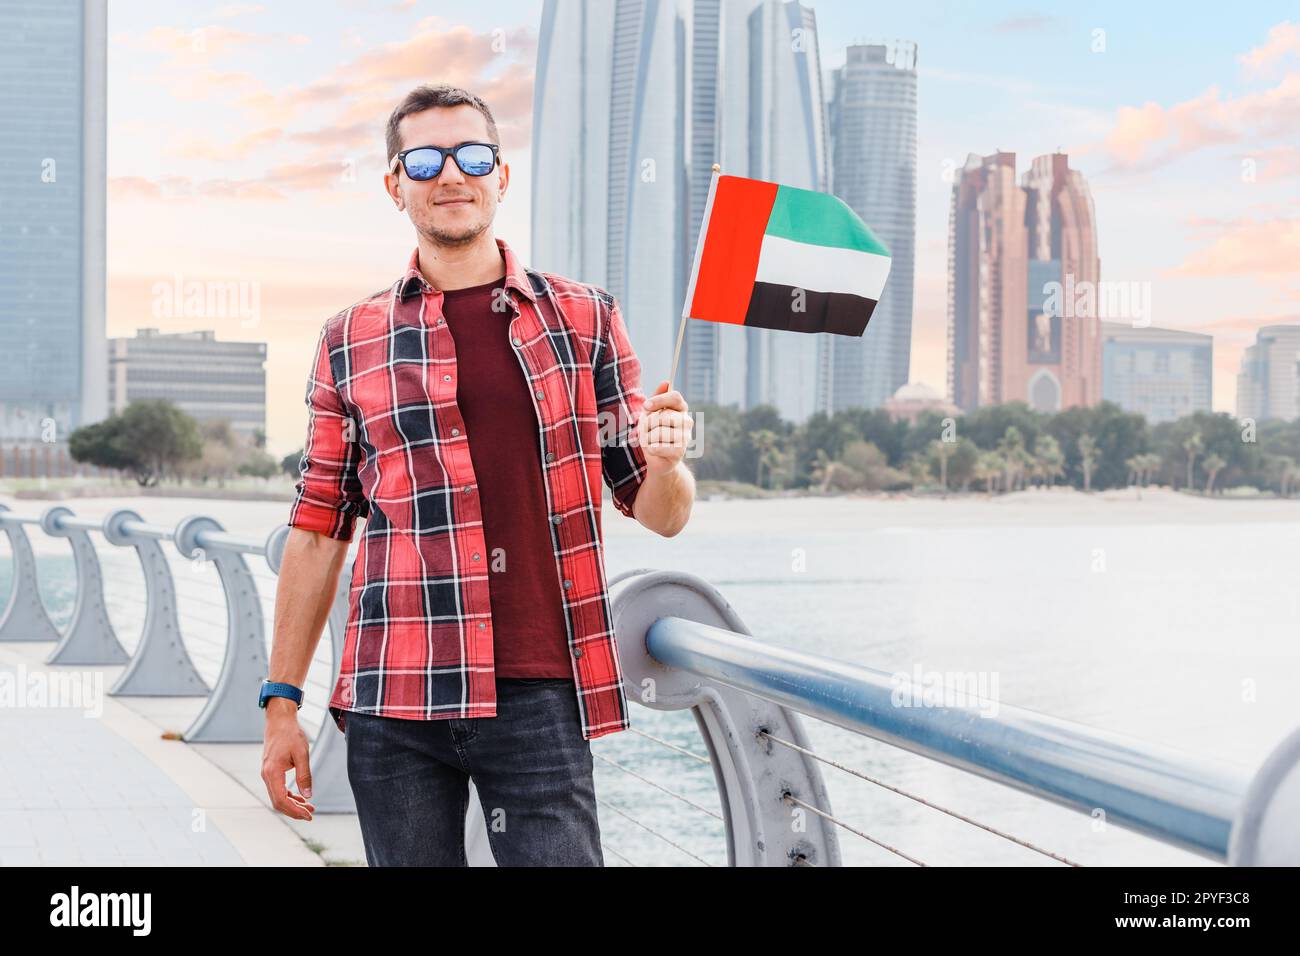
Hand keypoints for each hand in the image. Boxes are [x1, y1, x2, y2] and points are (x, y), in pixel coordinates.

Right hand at [260, 702, 315, 820]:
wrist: (279, 720)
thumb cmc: (290, 734)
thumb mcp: (302, 754)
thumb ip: (304, 776)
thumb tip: (308, 796)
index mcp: (272, 772)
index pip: (281, 799)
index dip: (295, 810)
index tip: (308, 814)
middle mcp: (266, 775)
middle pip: (278, 802)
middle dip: (294, 810)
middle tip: (310, 814)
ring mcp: (267, 773)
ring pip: (278, 796)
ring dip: (292, 804)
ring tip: (309, 807)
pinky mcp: (271, 771)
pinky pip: (278, 788)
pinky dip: (289, 795)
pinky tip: (300, 797)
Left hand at [636, 380, 692, 475]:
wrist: (655, 459)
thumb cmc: (652, 433)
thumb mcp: (650, 413)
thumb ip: (657, 398)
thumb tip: (666, 382)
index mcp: (681, 408)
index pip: (676, 397)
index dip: (660, 400)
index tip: (645, 406)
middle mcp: (687, 421)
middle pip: (664, 415)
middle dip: (648, 424)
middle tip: (645, 430)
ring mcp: (686, 437)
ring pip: (659, 432)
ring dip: (647, 438)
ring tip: (649, 441)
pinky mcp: (680, 452)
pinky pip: (658, 447)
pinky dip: (650, 449)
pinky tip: (654, 450)